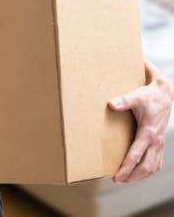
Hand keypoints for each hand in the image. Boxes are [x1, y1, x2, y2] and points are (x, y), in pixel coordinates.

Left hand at [109, 60, 173, 183]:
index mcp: (148, 132)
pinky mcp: (160, 144)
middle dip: (131, 176)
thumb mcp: (136, 96)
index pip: (136, 155)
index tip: (115, 176)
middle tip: (116, 180)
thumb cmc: (148, 96)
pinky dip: (148, 171)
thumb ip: (123, 100)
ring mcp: (159, 143)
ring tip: (125, 179)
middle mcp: (156, 141)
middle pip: (145, 166)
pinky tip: (139, 173)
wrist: (164, 95)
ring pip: (152, 167)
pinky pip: (157, 163)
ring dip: (139, 176)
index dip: (126, 168)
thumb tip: (111, 104)